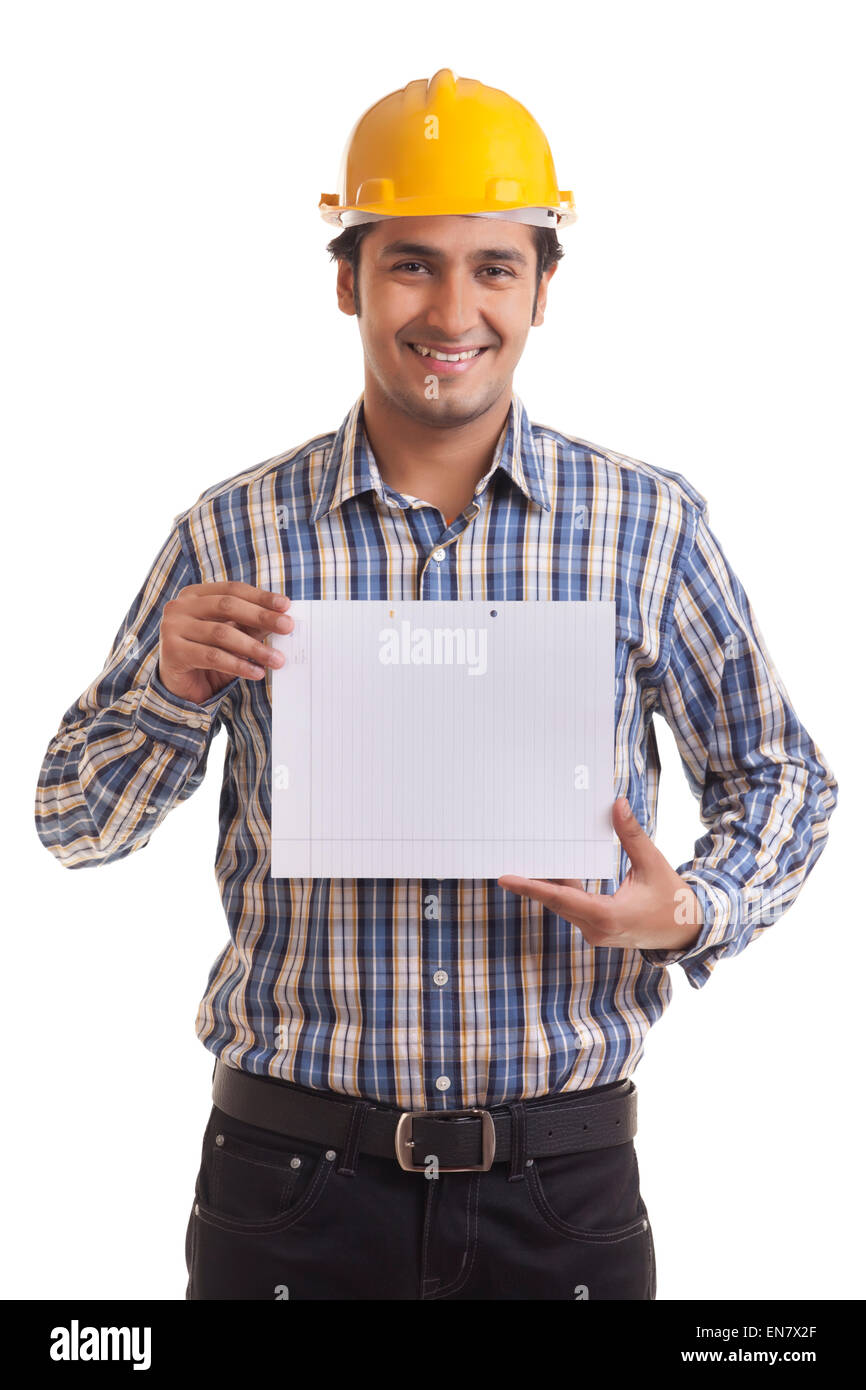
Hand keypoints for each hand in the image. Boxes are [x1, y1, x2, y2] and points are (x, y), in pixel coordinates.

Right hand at [158, 582, 293, 705]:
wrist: (180, 685)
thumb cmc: (208, 655)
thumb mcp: (232, 636)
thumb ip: (251, 624)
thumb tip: (282, 618)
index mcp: (195, 594)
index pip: (232, 589)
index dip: (260, 596)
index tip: (286, 605)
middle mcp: (180, 606)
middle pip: (227, 605)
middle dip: (261, 616)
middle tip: (288, 627)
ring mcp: (172, 627)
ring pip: (221, 633)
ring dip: (254, 647)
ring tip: (277, 659)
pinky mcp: (172, 651)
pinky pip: (213, 657)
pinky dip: (238, 665)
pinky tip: (257, 672)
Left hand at [498, 796, 703, 952]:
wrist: (687, 930)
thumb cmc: (672, 899)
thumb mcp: (653, 864)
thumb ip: (632, 836)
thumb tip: (618, 805)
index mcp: (609, 916)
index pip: (562, 898)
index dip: (532, 887)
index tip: (506, 878)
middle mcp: (596, 930)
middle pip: (558, 901)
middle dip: (535, 881)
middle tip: (510, 860)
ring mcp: (595, 933)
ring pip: (564, 905)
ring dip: (550, 885)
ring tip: (529, 860)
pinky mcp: (597, 931)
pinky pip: (573, 909)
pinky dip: (564, 891)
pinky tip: (555, 872)